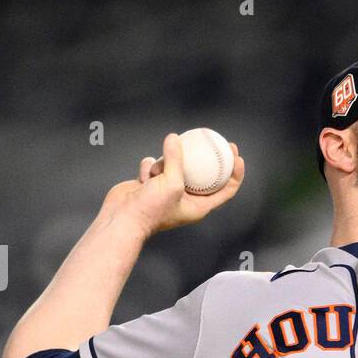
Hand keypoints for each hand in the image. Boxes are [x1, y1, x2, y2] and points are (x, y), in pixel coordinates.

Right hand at [101, 132, 244, 237]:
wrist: (122, 219)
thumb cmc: (150, 210)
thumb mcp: (171, 183)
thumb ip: (176, 160)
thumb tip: (174, 138)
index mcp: (199, 206)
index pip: (225, 190)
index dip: (235, 173)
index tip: (236, 155)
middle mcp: (186, 198)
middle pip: (204, 174)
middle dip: (209, 157)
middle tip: (217, 140)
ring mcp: (168, 189)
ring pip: (175, 164)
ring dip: (165, 164)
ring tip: (156, 175)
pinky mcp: (152, 182)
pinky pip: (155, 165)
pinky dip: (148, 168)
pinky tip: (142, 178)